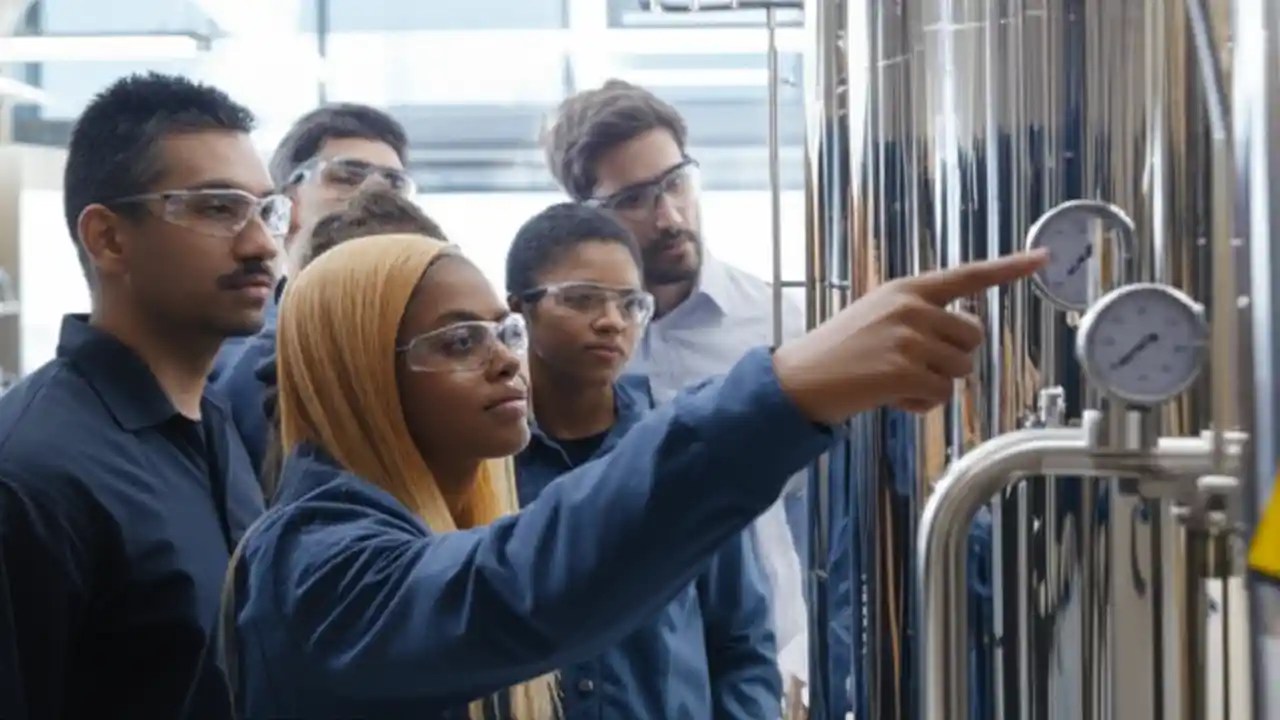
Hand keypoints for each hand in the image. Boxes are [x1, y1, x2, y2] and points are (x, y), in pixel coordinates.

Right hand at [772, 250, 1047, 423]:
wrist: (800, 378)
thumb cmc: (838, 351)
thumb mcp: (878, 315)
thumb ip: (919, 316)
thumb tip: (963, 339)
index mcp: (908, 288)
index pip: (968, 275)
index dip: (1009, 268)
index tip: (1044, 257)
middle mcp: (912, 307)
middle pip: (973, 337)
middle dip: (952, 358)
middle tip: (913, 366)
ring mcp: (909, 338)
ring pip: (960, 370)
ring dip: (934, 384)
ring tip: (895, 382)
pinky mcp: (904, 370)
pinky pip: (940, 395)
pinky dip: (920, 405)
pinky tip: (891, 398)